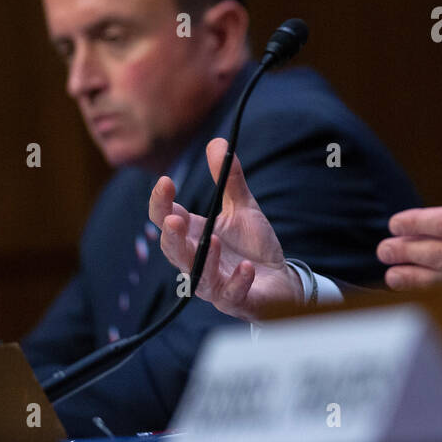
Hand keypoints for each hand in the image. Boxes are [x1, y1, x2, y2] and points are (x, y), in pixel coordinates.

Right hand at [149, 138, 303, 319]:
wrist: (281, 280)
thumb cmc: (253, 246)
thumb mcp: (243, 208)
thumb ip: (229, 180)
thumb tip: (217, 142)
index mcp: (194, 236)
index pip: (167, 219)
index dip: (161, 203)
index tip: (165, 181)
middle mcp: (198, 261)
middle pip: (175, 251)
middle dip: (172, 236)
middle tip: (173, 218)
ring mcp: (215, 284)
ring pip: (198, 276)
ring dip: (203, 259)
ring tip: (212, 239)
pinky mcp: (237, 300)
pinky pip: (232, 294)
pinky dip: (237, 282)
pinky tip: (245, 268)